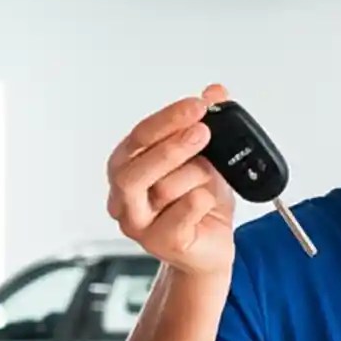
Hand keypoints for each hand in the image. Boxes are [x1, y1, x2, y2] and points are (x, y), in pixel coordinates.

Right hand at [106, 84, 236, 276]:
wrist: (210, 248)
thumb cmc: (199, 205)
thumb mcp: (207, 157)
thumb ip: (205, 125)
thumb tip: (215, 92)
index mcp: (127, 168)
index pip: (138, 138)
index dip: (167, 119)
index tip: (197, 105)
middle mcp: (125, 198)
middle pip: (133, 169)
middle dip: (171, 146)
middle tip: (203, 131)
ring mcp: (139, 225)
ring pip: (162, 189)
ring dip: (196, 175)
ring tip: (210, 176)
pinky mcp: (162, 244)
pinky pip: (182, 214)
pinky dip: (201, 201)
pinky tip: (206, 202)